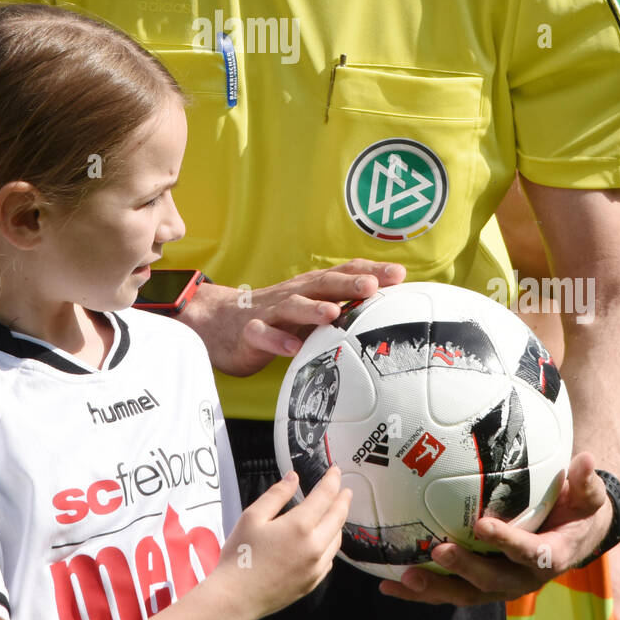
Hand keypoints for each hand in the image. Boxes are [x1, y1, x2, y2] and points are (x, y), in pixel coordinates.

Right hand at [183, 260, 405, 375]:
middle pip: (322, 284)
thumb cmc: (277, 319)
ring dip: (312, 309)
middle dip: (348, 284)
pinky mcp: (249, 332)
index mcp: (312, 287)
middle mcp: (294, 293)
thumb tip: (389, 314)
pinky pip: (262, 334)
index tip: (400, 274)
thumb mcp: (312, 310)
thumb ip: (343, 308)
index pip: (344, 273)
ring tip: (333, 314)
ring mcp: (270, 311)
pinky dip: (276, 339)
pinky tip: (292, 348)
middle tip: (373, 287)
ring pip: (292, 306)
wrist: (220, 322)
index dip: (370, 272)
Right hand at [216, 467, 350, 619]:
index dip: (332, 480)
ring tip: (335, 513)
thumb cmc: (241, 555)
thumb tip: (293, 478)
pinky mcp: (312, 583)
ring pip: (337, 540)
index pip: (325, 496)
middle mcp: (315, 547)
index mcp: (300, 526)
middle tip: (345, 489)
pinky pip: (329, 559)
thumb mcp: (253, 516)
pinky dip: (331, 545)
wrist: (236, 597)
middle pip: (338, 517)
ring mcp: (316, 567)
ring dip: (339, 523)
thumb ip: (276, 494)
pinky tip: (324, 541)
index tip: (335, 470)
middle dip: (343, 500)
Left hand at [378, 452, 613, 605]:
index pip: (530, 551)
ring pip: (467, 594)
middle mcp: (525, 578)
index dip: (508, 541)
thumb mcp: (590, 496)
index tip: (483, 525)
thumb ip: (586, 481)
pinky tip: (390, 585)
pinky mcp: (482, 586)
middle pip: (493, 580)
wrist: (576, 535)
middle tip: (438, 551)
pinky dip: (423, 592)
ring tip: (406, 578)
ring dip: (436, 588)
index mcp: (553, 555)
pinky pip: (452, 591)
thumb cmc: (579, 508)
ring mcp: (502, 585)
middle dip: (465, 569)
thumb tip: (586, 458)